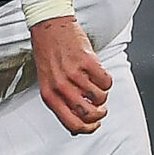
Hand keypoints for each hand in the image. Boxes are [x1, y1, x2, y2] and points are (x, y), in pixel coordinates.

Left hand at [32, 16, 109, 134]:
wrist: (49, 26)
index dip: (88, 128)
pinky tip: (99, 73)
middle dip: (100, 113)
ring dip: (103, 94)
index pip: (72, 123)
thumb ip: (60, 101)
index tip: (95, 124)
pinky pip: (106, 81)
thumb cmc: (48, 52)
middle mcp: (60, 86)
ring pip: (100, 97)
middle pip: (89, 114)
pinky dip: (106, 80)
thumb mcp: (47, 81)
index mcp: (49, 94)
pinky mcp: (87, 61)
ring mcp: (74, 73)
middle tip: (101, 107)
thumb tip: (76, 125)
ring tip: (96, 85)